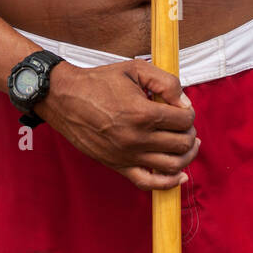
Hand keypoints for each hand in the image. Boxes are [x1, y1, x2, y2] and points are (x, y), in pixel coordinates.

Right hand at [36, 58, 198, 191]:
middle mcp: (137, 138)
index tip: (181, 108)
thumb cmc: (98, 82)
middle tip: (183, 124)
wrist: (64, 98)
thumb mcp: (134, 68)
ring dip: (186, 155)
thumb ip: (166, 82)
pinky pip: (148, 183)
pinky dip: (168, 183)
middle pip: (182, 143)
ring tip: (186, 144)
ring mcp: (127, 155)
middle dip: (189, 132)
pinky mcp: (117, 165)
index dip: (188, 113)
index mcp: (143, 113)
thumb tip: (185, 104)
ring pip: (172, 165)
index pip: (184, 120)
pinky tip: (179, 175)